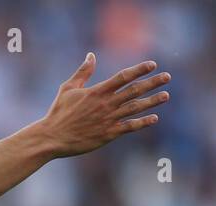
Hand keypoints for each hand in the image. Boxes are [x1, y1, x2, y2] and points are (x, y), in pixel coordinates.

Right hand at [36, 53, 169, 157]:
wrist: (51, 138)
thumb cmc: (58, 113)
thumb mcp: (68, 88)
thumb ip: (83, 72)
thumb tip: (91, 55)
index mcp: (97, 91)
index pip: (123, 77)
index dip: (140, 69)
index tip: (152, 65)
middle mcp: (106, 104)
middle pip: (134, 90)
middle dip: (153, 82)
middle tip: (167, 77)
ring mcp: (108, 119)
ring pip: (136, 107)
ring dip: (152, 101)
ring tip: (165, 95)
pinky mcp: (107, 134)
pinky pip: (129, 126)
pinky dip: (142, 122)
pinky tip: (154, 118)